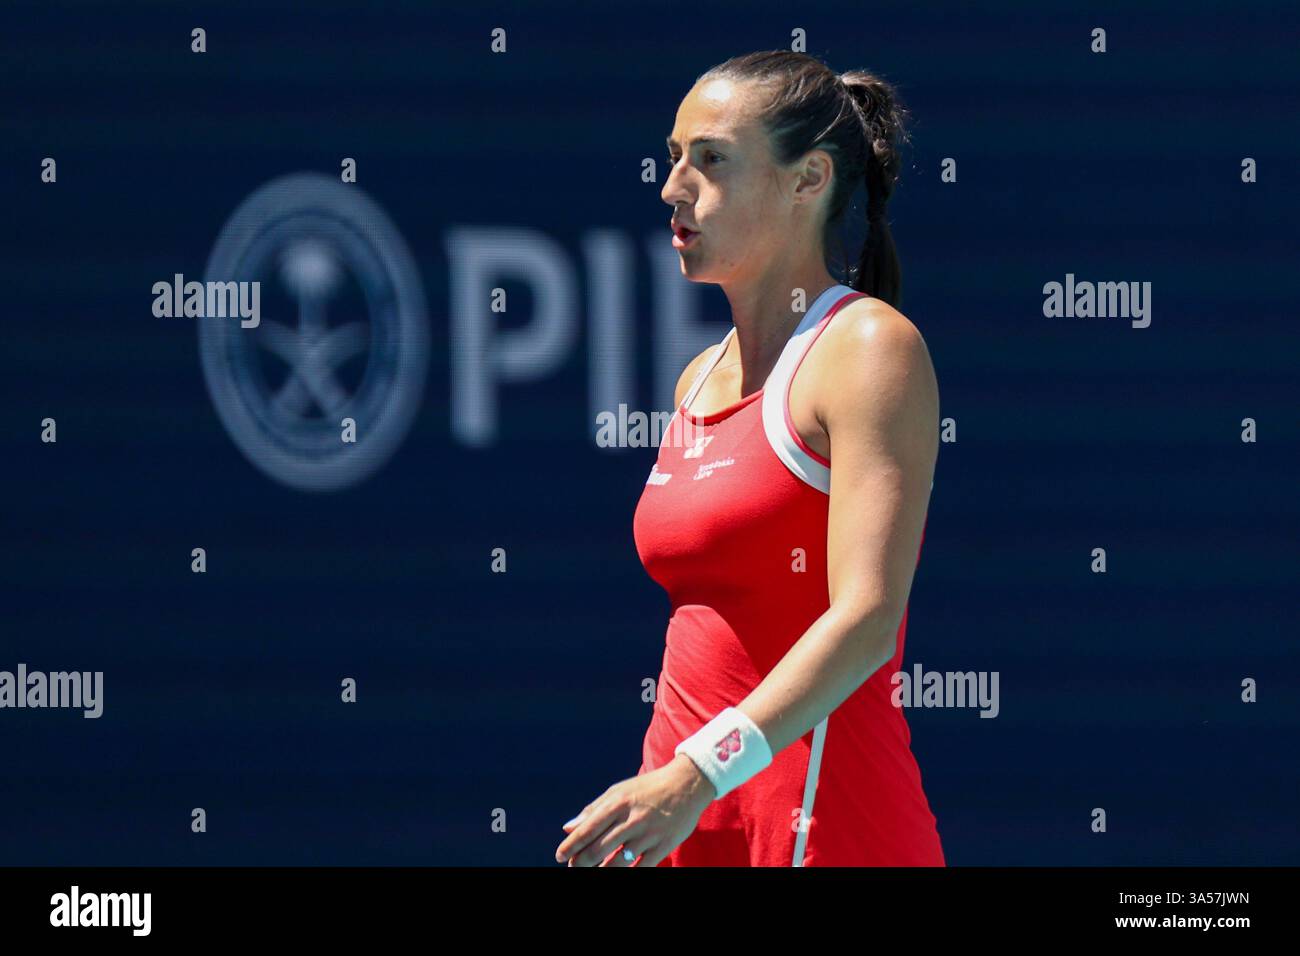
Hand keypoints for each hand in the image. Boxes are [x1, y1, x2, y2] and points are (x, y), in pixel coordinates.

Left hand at [556, 754, 714, 866]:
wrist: (687, 784)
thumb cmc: (647, 788)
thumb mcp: (618, 791)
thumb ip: (593, 810)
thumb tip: (568, 829)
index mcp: (618, 803)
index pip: (588, 829)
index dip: (571, 846)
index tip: (560, 855)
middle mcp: (632, 818)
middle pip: (599, 848)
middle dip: (582, 862)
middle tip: (574, 867)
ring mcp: (649, 834)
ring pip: (617, 862)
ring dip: (601, 871)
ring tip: (593, 872)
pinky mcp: (664, 846)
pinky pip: (641, 868)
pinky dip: (626, 874)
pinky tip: (616, 873)